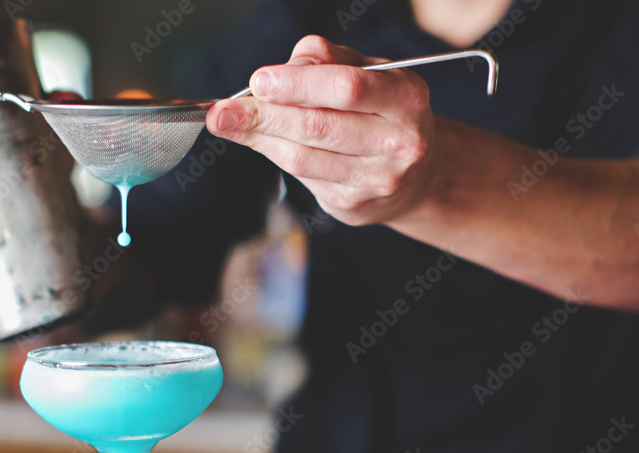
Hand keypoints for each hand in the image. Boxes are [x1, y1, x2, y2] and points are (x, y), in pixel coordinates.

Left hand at [207, 35, 435, 225]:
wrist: (415, 174)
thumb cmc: (380, 110)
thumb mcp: (367, 71)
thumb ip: (325, 61)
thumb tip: (275, 74)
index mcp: (406, 98)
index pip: (347, 88)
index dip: (296, 85)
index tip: (258, 81)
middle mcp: (399, 143)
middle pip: (318, 127)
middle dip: (264, 116)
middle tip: (223, 110)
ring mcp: (378, 179)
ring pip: (303, 157)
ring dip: (259, 138)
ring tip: (229, 123)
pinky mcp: (355, 205)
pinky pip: (303, 177)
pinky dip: (275, 155)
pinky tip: (261, 140)